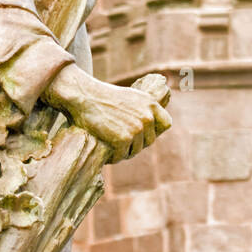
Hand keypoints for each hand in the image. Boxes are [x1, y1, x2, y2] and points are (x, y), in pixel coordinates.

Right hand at [44, 63, 170, 162]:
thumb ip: (143, 109)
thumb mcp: (130, 96)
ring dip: (124, 151)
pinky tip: (105, 149)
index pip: (166, 124)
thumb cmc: (103, 96)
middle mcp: (147, 117)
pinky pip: (121, 156)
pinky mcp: (123, 140)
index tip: (144, 133)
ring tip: (111, 144)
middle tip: (121, 141)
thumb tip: (148, 127)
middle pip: (149, 141)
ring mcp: (136, 129)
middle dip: (136, 143)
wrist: (85, 96)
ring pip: (135, 150)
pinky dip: (113, 156)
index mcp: (151, 104)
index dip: (155, 130)